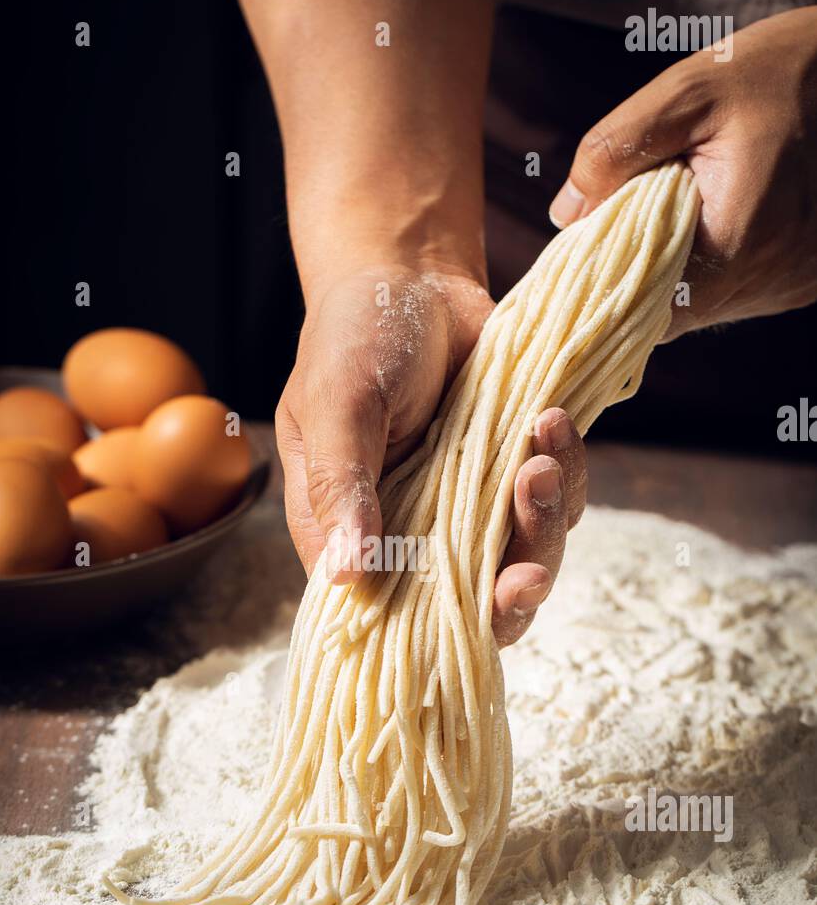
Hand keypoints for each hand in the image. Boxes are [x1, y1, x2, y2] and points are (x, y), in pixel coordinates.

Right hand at [275, 264, 586, 645]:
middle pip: (474, 602)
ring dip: (544, 522)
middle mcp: (415, 535)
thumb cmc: (354, 337)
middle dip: (511, 592)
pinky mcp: (515, 474)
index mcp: (354, 534)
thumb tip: (344, 574)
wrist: (412, 275)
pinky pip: (559, 500)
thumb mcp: (336, 407)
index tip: (480, 608)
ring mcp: (471, 509)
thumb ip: (341, 486)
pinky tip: (554, 424)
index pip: (392, 614)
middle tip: (526, 569)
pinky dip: (567, 471)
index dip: (439, 629)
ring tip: (541, 457)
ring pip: (527, 555)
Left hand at [549, 6, 816, 336]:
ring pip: (707, 306)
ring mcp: (794, 286)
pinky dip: (715, 267)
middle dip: (641, 278)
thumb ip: (615, 151)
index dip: (611, 291)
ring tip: (674, 215)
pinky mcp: (806, 281)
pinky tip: (714, 220)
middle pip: (677, 314)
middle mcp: (773, 280)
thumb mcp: (686, 92)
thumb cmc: (774, 70)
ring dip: (679, 272)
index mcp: (740, 243)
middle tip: (621, 226)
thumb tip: (565, 212)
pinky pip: (740, 291)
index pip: (650, 311)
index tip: (587, 257)